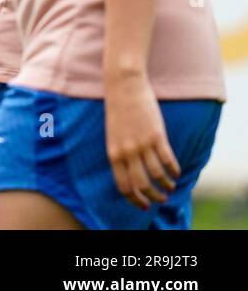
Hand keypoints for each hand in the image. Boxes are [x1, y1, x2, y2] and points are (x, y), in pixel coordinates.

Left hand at [105, 72, 180, 209]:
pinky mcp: (156, 135)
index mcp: (113, 153)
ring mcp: (142, 144)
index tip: (144, 205)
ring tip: (170, 186)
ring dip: (166, 185)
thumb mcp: (113, 135)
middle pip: (141, 185)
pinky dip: (174, 170)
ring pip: (157, 175)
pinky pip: (168, 160)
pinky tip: (176, 172)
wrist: (123, 85)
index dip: (135, 199)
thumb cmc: (118, 110)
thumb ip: (121, 153)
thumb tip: (131, 172)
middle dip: (153, 197)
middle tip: (161, 199)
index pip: (123, 186)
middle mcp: (127, 152)